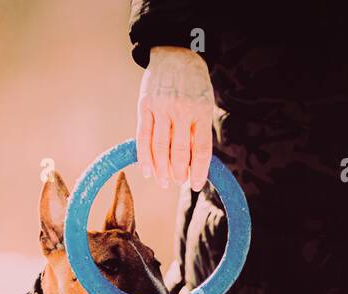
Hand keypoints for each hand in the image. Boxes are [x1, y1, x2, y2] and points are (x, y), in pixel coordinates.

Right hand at [136, 45, 213, 190]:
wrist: (175, 54)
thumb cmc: (193, 85)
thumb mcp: (204, 104)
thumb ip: (198, 130)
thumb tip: (195, 164)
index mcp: (201, 112)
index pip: (201, 150)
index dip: (199, 172)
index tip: (196, 185)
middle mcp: (181, 111)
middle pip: (179, 152)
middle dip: (179, 173)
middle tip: (178, 182)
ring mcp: (161, 108)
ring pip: (159, 148)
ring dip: (161, 170)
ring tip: (164, 182)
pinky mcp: (145, 107)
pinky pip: (143, 138)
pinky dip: (144, 158)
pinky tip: (147, 171)